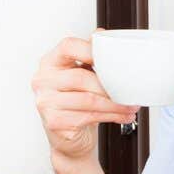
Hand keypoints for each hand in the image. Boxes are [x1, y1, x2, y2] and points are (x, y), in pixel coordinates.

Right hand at [31, 29, 139, 167]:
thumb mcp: (81, 75)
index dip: (91, 49)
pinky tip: (122, 115)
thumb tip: (103, 34)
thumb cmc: (76, 104)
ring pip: (88, 100)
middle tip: (128, 90)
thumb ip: (89, 56)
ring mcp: (46, 102)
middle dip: (110, 86)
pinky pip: (88, 116)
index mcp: (50, 63)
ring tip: (129, 105)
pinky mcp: (54, 122)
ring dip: (115, 104)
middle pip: (81, 77)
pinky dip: (111, 116)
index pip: (68, 47)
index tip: (111, 58)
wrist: (69, 139)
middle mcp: (43, 80)